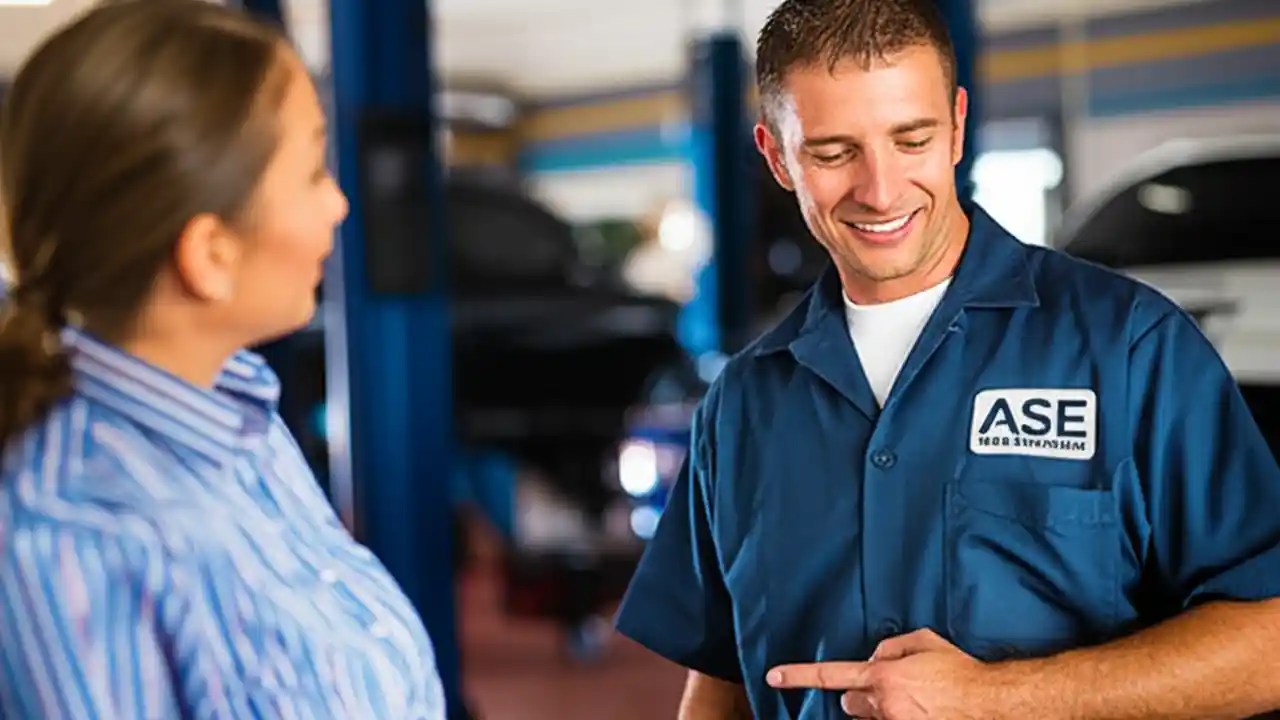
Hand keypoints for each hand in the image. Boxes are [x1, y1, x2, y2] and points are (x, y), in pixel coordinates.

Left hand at [766, 628, 1001, 718]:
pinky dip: (896, 717)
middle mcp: (884, 705)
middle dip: (860, 697)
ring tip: (914, 703)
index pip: (831, 674)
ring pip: (870, 719)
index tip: (774, 676)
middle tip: (888, 691)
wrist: (989, 702)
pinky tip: (919, 710)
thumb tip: (874, 659)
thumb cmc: (959, 671)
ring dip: (881, 712)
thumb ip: (891, 646)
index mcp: (883, 676)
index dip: (798, 676)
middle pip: (850, 703)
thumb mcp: (924, 640)